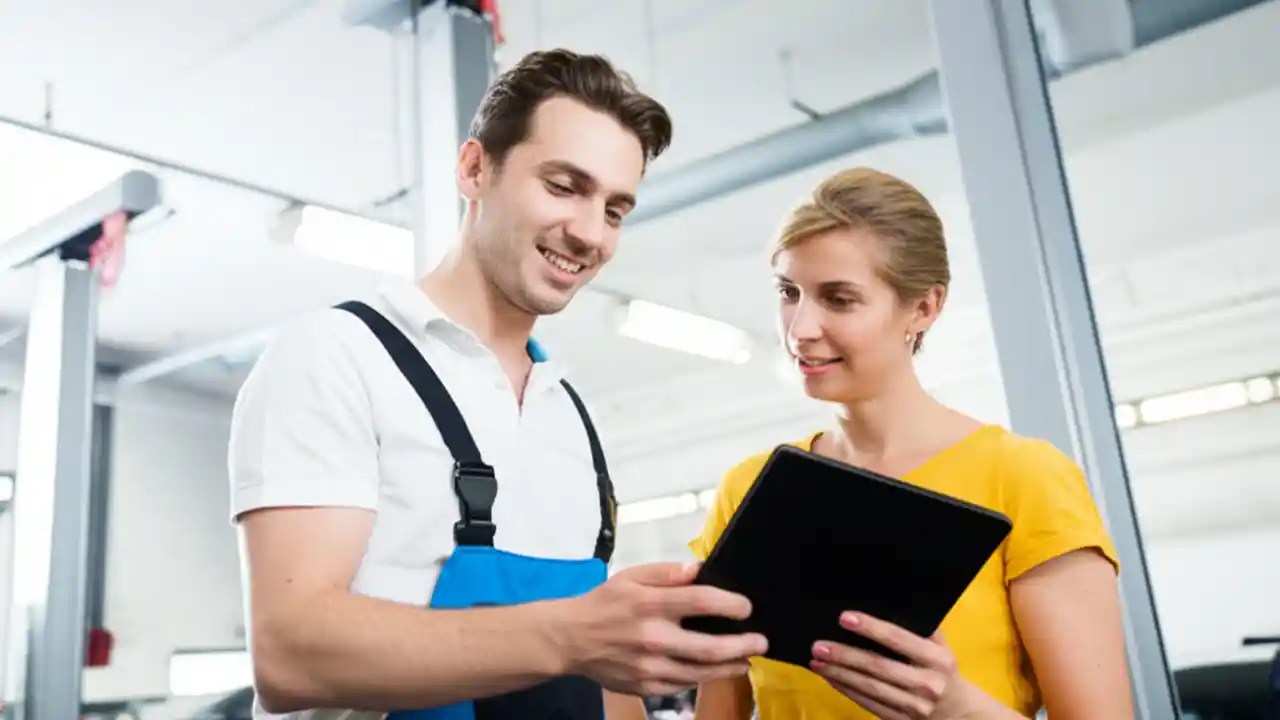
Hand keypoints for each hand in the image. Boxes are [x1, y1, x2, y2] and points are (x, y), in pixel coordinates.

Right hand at [559, 562, 767, 696]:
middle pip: (708, 647)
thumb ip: (667, 572)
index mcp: (650, 604)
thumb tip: (699, 569)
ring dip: (729, 667)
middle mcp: (652, 638)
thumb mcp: (631, 576)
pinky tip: (712, 670)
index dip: (731, 604)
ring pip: (700, 673)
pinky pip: (682, 685)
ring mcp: (649, 667)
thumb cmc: (603, 604)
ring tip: (745, 660)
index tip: (746, 607)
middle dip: (742, 645)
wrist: (570, 639)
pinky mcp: (644, 686)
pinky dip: (701, 678)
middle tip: (760, 642)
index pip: (701, 601)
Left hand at [810, 612, 971, 719]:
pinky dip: (846, 689)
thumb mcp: (940, 646)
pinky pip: (869, 704)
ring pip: (870, 688)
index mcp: (937, 658)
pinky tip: (830, 677)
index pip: (898, 639)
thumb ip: (921, 626)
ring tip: (817, 661)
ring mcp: (914, 706)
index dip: (871, 628)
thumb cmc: (941, 669)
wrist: (958, 712)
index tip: (844, 617)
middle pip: (878, 667)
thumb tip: (891, 597)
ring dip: (839, 674)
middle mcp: (927, 683)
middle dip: (845, 655)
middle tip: (818, 645)